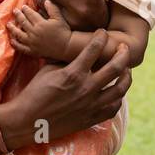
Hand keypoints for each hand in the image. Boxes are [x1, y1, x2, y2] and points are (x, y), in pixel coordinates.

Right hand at [1, 32, 130, 142]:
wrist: (28, 121)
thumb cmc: (35, 93)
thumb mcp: (48, 70)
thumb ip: (66, 60)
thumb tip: (78, 51)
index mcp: (73, 73)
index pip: (94, 48)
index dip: (100, 37)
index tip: (102, 33)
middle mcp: (86, 88)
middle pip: (116, 67)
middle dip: (123, 53)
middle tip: (124, 48)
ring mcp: (91, 105)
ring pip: (120, 88)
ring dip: (126, 76)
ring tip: (126, 69)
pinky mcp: (91, 119)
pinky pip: (113, 108)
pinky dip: (118, 98)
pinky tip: (117, 92)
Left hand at [7, 1, 70, 59]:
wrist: (67, 47)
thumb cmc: (64, 32)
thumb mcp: (59, 18)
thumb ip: (52, 8)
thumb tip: (45, 0)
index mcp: (40, 23)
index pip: (30, 14)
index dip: (26, 9)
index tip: (23, 6)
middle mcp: (34, 32)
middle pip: (22, 22)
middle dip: (18, 15)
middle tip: (14, 11)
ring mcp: (32, 43)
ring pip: (19, 34)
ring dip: (13, 28)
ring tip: (9, 24)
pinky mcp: (32, 51)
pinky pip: (21, 48)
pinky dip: (15, 44)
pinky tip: (12, 40)